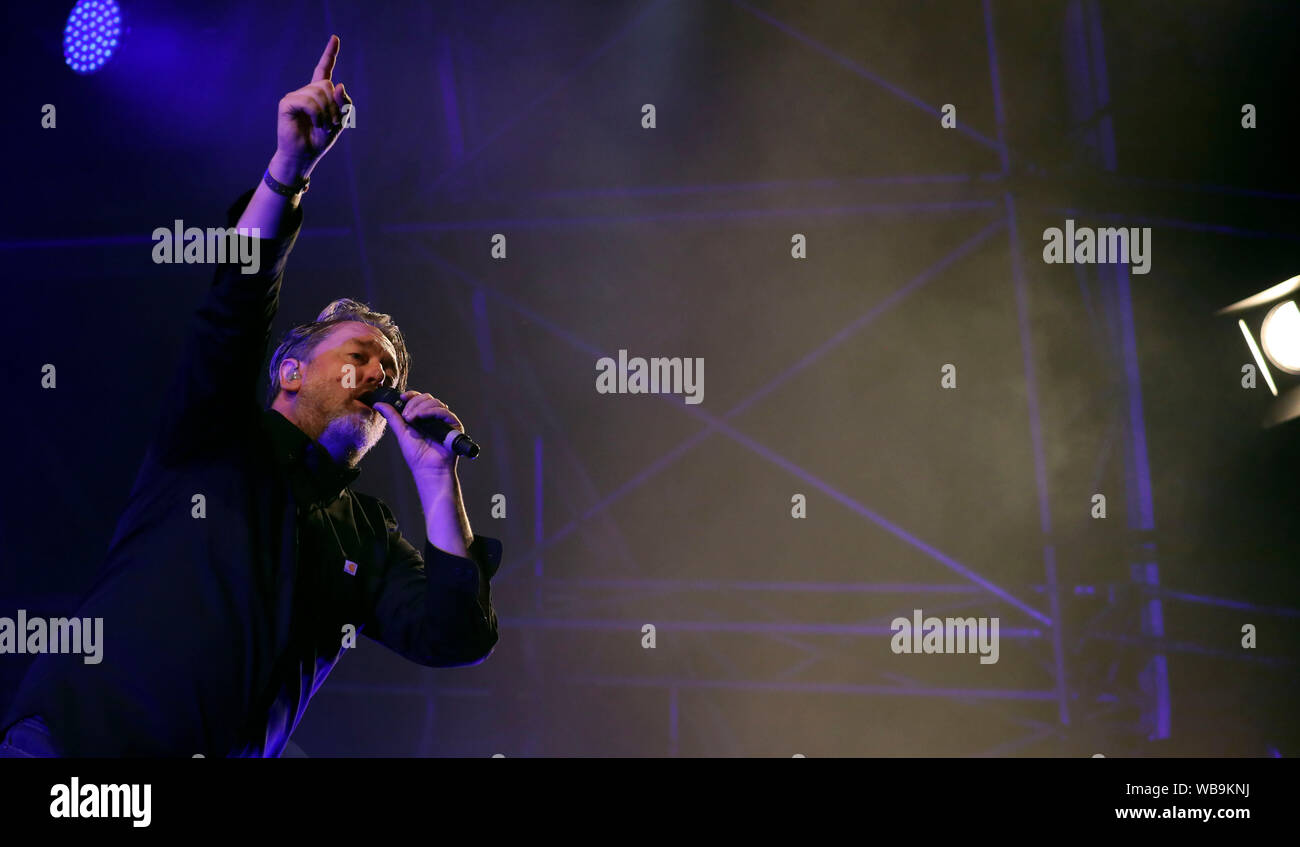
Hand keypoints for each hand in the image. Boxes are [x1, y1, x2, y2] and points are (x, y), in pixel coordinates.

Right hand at [270, 35, 351, 183]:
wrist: (304, 155)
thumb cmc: (320, 139)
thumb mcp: (340, 122)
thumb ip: (344, 104)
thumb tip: (340, 84)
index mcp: (319, 93)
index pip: (324, 69)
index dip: (330, 54)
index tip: (335, 38)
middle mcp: (306, 91)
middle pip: (327, 84)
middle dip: (334, 105)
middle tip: (332, 122)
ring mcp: (295, 95)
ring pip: (318, 92)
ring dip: (326, 112)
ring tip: (322, 125)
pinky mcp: (287, 102)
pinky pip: (307, 101)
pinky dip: (315, 114)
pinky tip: (314, 123)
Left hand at [374, 391, 464, 476]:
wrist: (427, 468)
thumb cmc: (416, 455)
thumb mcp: (401, 432)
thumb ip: (392, 417)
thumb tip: (378, 404)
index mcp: (424, 416)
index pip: (420, 398)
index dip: (412, 395)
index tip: (402, 398)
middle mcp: (436, 416)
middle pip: (427, 398)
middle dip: (414, 404)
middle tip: (406, 417)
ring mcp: (445, 420)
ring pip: (435, 403)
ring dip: (420, 408)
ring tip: (412, 420)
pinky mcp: (454, 425)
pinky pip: (444, 412)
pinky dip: (431, 411)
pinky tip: (421, 418)